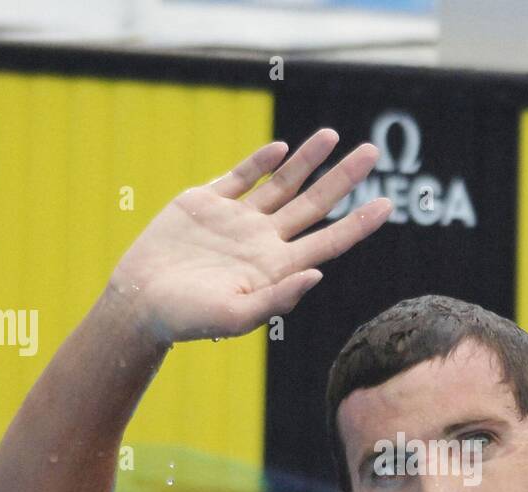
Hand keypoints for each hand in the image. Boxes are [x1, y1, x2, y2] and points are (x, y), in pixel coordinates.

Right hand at [109, 129, 391, 343]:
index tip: (388, 204)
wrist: (138, 303)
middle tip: (372, 153)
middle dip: (344, 179)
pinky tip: (282, 149)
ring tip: (333, 136)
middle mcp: (263, 241)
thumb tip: (317, 273)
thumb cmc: (188, 319)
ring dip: (308, 160)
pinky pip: (241, 178)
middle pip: (315, 205)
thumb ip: (279, 297)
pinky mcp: (205, 203)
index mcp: (277, 268)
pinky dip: (261, 162)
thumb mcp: (236, 316)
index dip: (359, 224)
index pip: (329, 241)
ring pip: (282, 184)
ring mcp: (236, 220)